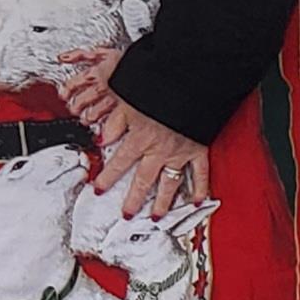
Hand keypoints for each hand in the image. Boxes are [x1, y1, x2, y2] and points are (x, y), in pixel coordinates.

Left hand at [60, 49, 208, 216]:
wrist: (191, 82)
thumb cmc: (158, 88)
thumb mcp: (128, 100)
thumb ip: (114, 121)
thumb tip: (103, 136)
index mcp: (140, 137)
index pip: (119, 163)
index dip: (107, 177)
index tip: (98, 188)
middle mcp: (160, 149)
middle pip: (143, 180)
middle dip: (133, 200)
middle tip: (127, 213)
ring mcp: (181, 152)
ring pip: (170, 183)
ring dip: (163, 202)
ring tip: (156, 216)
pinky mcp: (199, 149)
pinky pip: (200, 173)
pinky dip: (200, 189)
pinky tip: (197, 202)